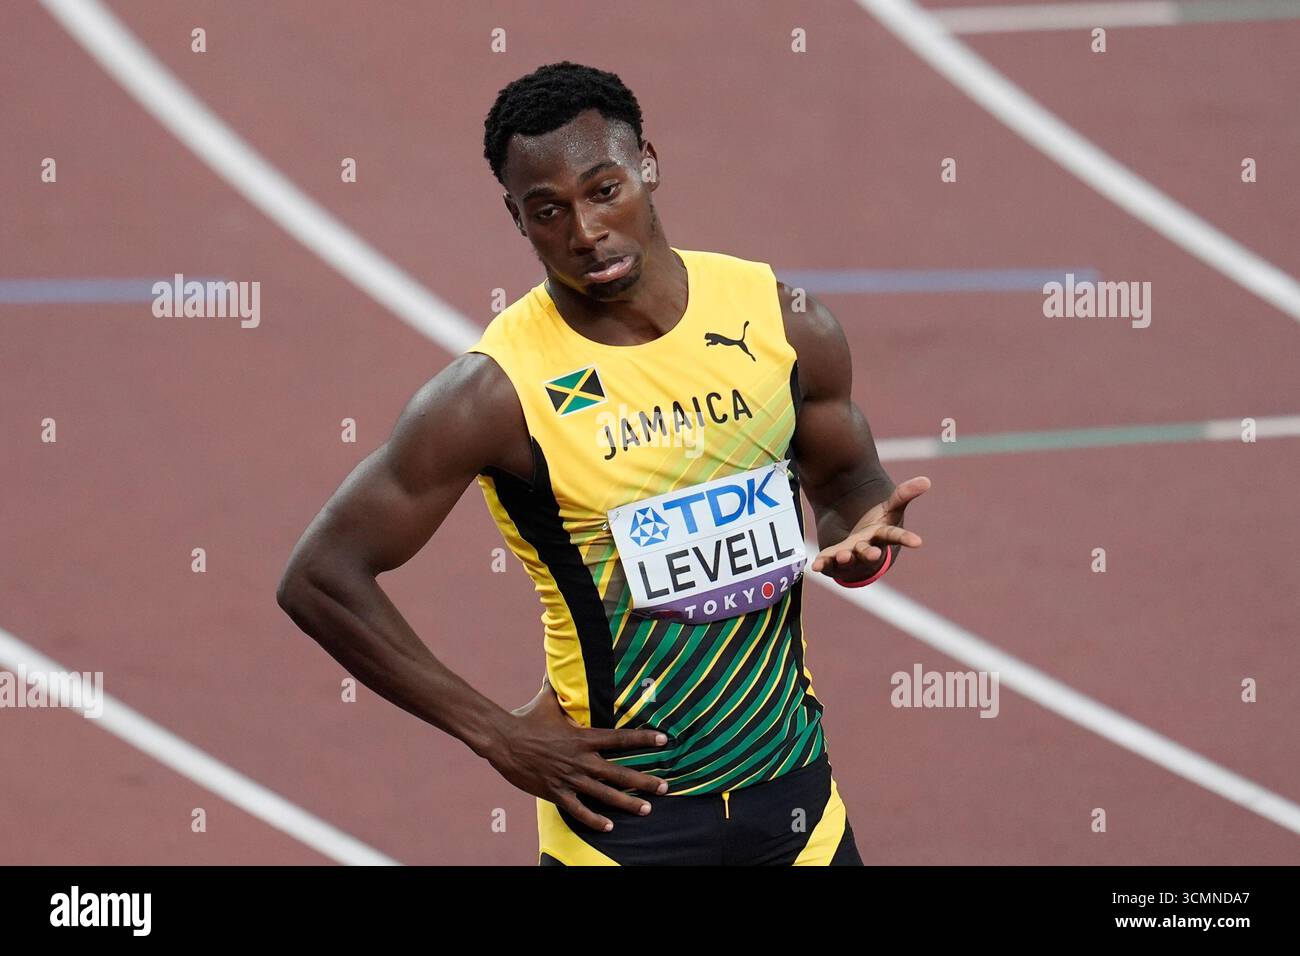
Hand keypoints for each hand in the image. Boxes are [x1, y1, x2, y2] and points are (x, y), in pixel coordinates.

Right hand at [487, 677, 669, 831]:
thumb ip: (558, 688)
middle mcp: (580, 760)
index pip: (620, 739)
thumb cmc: (525, 718)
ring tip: (647, 809)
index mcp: (582, 738)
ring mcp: (569, 778)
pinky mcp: (555, 792)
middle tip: (665, 787)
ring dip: (627, 803)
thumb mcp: (545, 700)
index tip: (664, 741)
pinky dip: (594, 819)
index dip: (643, 739)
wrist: (502, 740)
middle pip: (619, 772)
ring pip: (604, 794)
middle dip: (644, 781)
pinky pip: (578, 810)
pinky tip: (608, 827)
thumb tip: (558, 668)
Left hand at [810, 476, 930, 581]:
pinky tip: (815, 566)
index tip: (918, 542)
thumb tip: (927, 480)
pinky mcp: (832, 559)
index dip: (906, 539)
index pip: (896, 536)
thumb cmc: (877, 529)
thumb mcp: (889, 510)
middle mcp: (867, 549)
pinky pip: (827, 563)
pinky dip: (822, 564)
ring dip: (845, 558)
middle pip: (870, 552)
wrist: (857, 550)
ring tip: (844, 556)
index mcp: (882, 537)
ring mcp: (850, 556)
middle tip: (874, 554)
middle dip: (871, 554)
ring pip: (848, 559)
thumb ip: (904, 495)